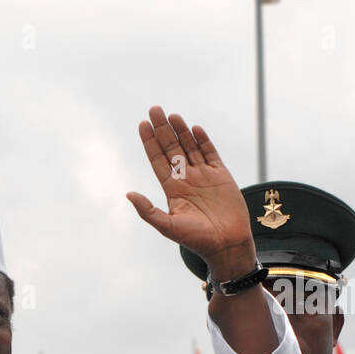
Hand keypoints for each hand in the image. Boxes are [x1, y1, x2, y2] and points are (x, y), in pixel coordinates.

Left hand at [126, 106, 256, 279]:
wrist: (226, 245)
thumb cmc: (195, 240)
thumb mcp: (167, 226)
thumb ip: (148, 210)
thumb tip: (128, 194)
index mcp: (172, 189)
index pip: (157, 160)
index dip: (150, 143)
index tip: (142, 125)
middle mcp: (186, 179)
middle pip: (172, 148)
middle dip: (162, 130)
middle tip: (154, 109)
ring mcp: (204, 176)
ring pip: (190, 147)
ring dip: (180, 131)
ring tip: (171, 115)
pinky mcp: (221, 175)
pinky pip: (211, 153)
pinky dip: (203, 141)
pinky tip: (193, 128)